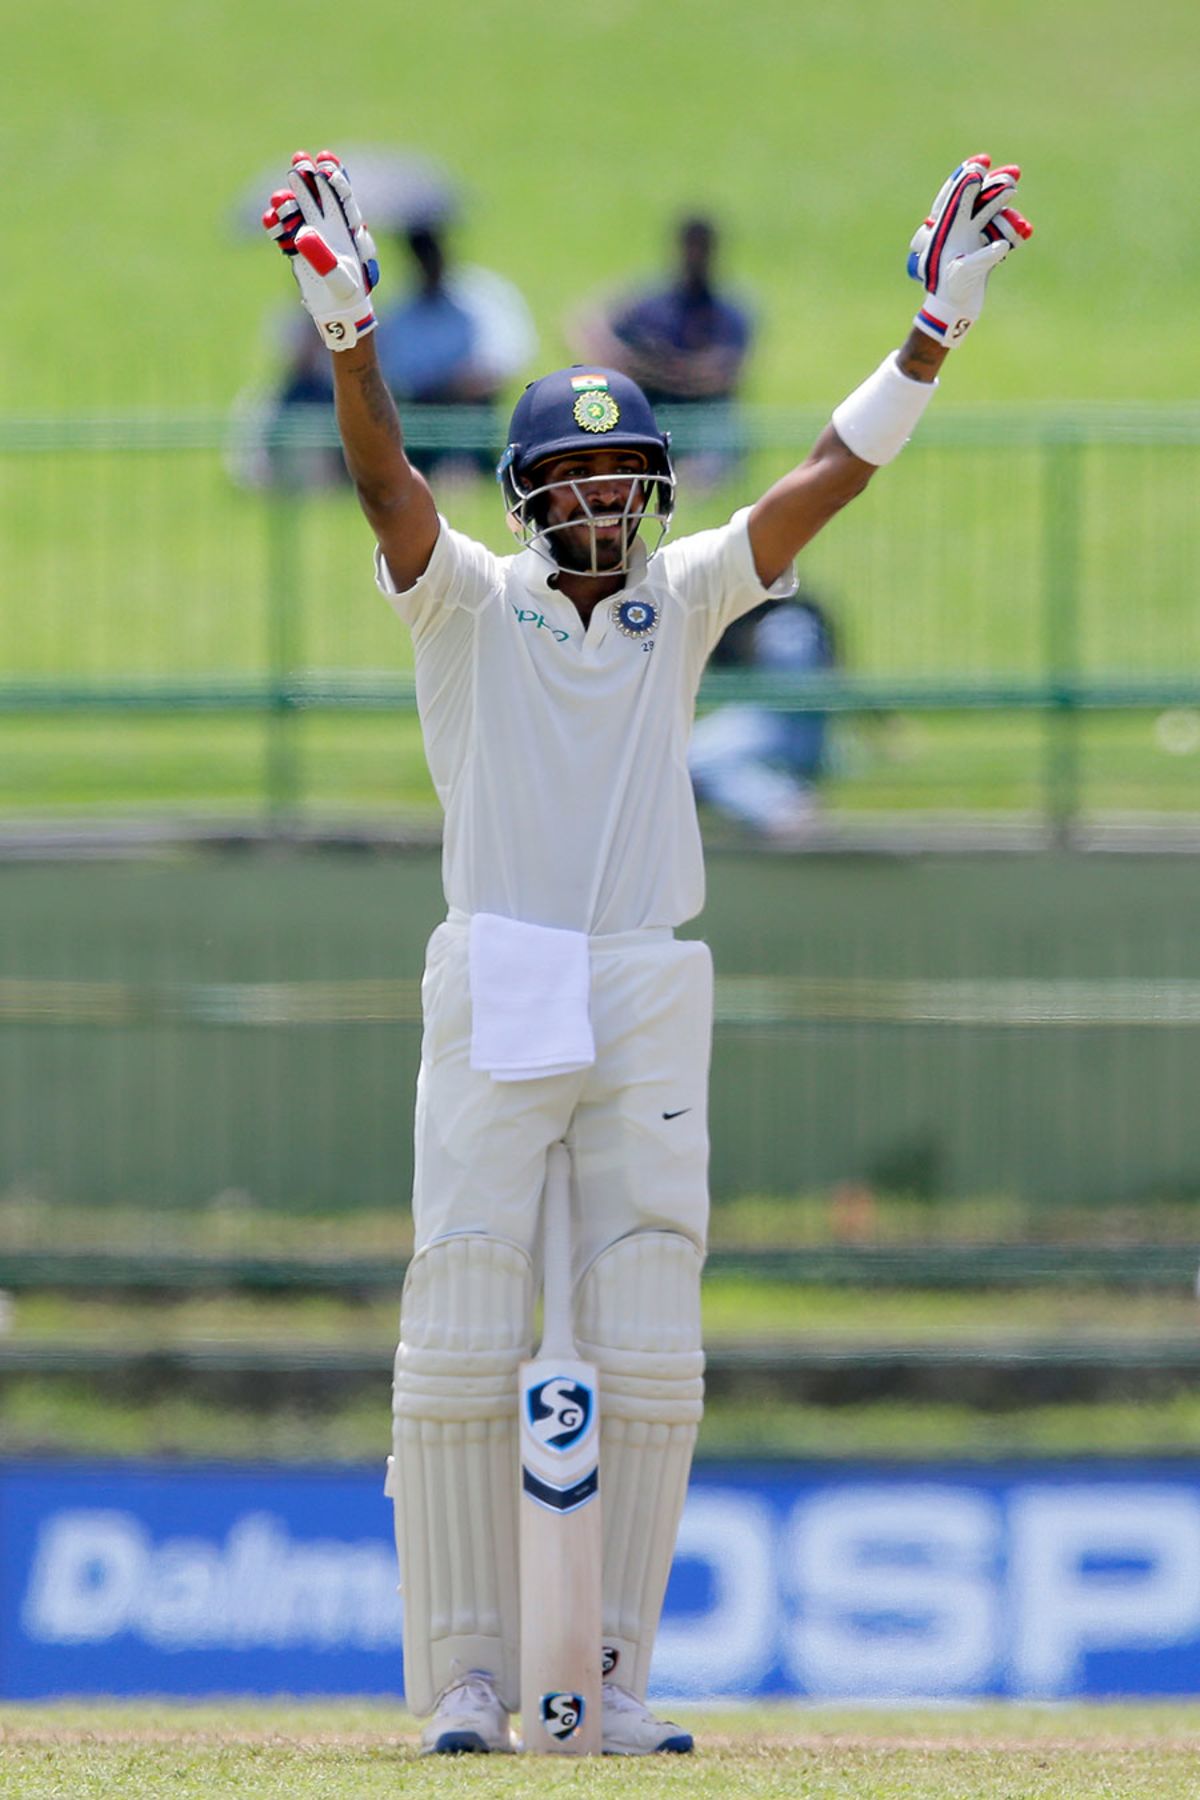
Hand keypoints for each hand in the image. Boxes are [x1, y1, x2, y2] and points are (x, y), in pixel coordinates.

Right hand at [262, 150, 379, 349]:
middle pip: (319, 199)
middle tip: (299, 158)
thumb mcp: (339, 280)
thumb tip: (302, 234)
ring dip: (290, 201)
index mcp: (348, 231)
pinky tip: (270, 217)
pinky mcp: (299, 250)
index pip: (342, 200)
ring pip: (300, 213)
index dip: (334, 180)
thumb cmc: (346, 297)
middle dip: (310, 179)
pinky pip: (286, 234)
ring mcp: (314, 238)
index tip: (326, 162)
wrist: (338, 314)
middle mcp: (331, 230)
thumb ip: (323, 258)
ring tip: (279, 193)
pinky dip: (277, 227)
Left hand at [907, 153, 1031, 346]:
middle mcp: (958, 227)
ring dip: (1002, 200)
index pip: (953, 197)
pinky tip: (1023, 230)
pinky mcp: (986, 243)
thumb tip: (1000, 246)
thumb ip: (980, 260)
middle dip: (993, 184)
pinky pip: (1001, 229)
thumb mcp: (962, 276)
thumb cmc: (951, 292)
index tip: (980, 165)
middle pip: (976, 198)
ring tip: (1014, 187)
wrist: (955, 310)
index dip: (966, 180)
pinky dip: (1012, 228)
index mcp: (944, 228)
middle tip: (1013, 173)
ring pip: (990, 210)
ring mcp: (973, 234)